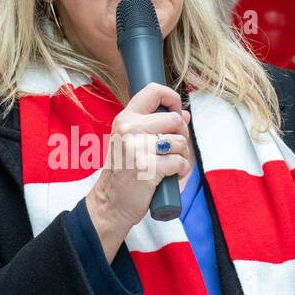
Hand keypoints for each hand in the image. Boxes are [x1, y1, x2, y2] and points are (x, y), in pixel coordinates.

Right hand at [85, 82, 192, 258]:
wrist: (110, 203)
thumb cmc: (123, 173)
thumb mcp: (131, 143)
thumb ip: (154, 126)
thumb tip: (184, 114)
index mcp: (125, 119)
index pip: (153, 91)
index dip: (172, 98)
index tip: (176, 112)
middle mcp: (130, 129)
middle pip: (175, 120)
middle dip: (182, 136)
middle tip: (174, 149)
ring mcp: (138, 148)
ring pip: (181, 142)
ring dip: (183, 156)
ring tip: (171, 165)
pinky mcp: (149, 167)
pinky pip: (180, 162)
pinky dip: (181, 171)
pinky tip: (171, 176)